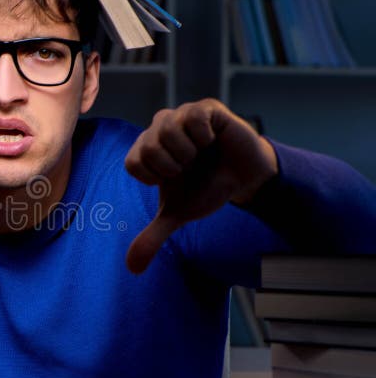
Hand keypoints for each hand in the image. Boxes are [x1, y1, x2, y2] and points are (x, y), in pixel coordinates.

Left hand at [124, 99, 277, 273]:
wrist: (246, 180)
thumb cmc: (208, 190)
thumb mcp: (178, 215)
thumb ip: (152, 237)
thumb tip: (132, 269)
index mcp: (146, 149)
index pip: (134, 163)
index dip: (156, 177)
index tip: (175, 179)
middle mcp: (158, 128)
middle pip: (149, 147)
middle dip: (174, 166)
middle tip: (191, 167)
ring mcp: (181, 115)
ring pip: (167, 130)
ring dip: (190, 152)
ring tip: (202, 154)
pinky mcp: (205, 108)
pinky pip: (193, 118)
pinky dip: (205, 136)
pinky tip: (213, 140)